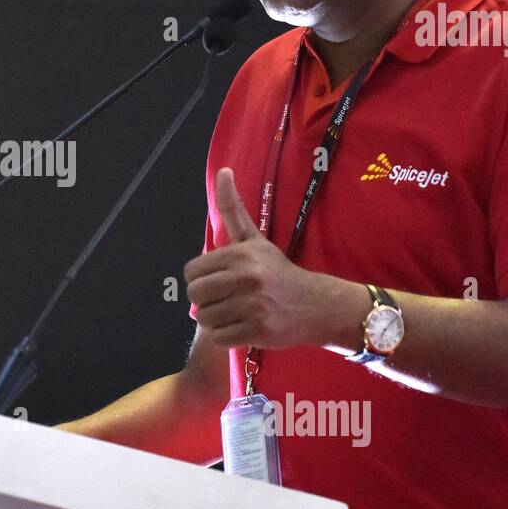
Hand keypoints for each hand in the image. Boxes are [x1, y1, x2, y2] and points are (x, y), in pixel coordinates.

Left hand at [184, 167, 331, 349]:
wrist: (315, 304)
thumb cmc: (277, 271)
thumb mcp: (254, 238)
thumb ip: (233, 209)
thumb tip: (222, 171)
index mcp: (240, 254)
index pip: (192, 272)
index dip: (201, 279)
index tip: (219, 280)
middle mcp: (245, 278)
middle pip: (195, 296)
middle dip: (206, 300)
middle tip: (225, 299)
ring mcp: (251, 306)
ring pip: (205, 318)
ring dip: (215, 319)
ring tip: (235, 312)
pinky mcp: (257, 330)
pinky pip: (219, 337)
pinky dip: (225, 335)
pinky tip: (242, 326)